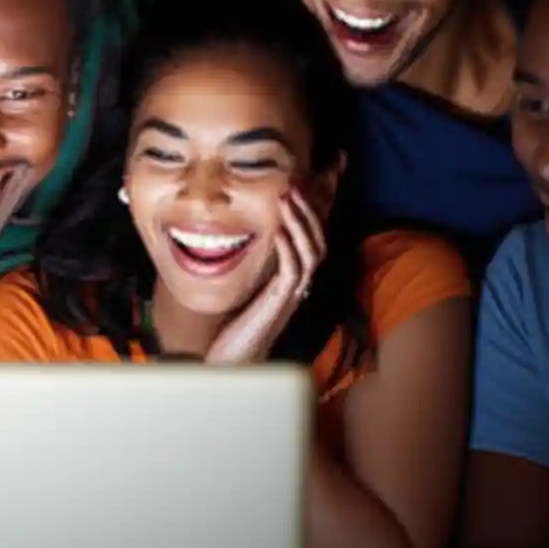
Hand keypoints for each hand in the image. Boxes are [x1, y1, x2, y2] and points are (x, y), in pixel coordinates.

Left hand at [204, 189, 325, 363]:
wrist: (229, 364)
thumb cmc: (233, 329)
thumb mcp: (244, 289)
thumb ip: (250, 267)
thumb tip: (240, 234)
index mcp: (291, 281)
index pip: (312, 239)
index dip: (317, 212)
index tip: (310, 184)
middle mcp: (298, 286)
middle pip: (319, 241)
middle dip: (310, 210)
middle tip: (294, 185)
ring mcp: (292, 296)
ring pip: (311, 252)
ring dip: (300, 222)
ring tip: (286, 198)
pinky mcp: (279, 306)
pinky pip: (292, 272)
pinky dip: (287, 247)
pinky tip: (277, 230)